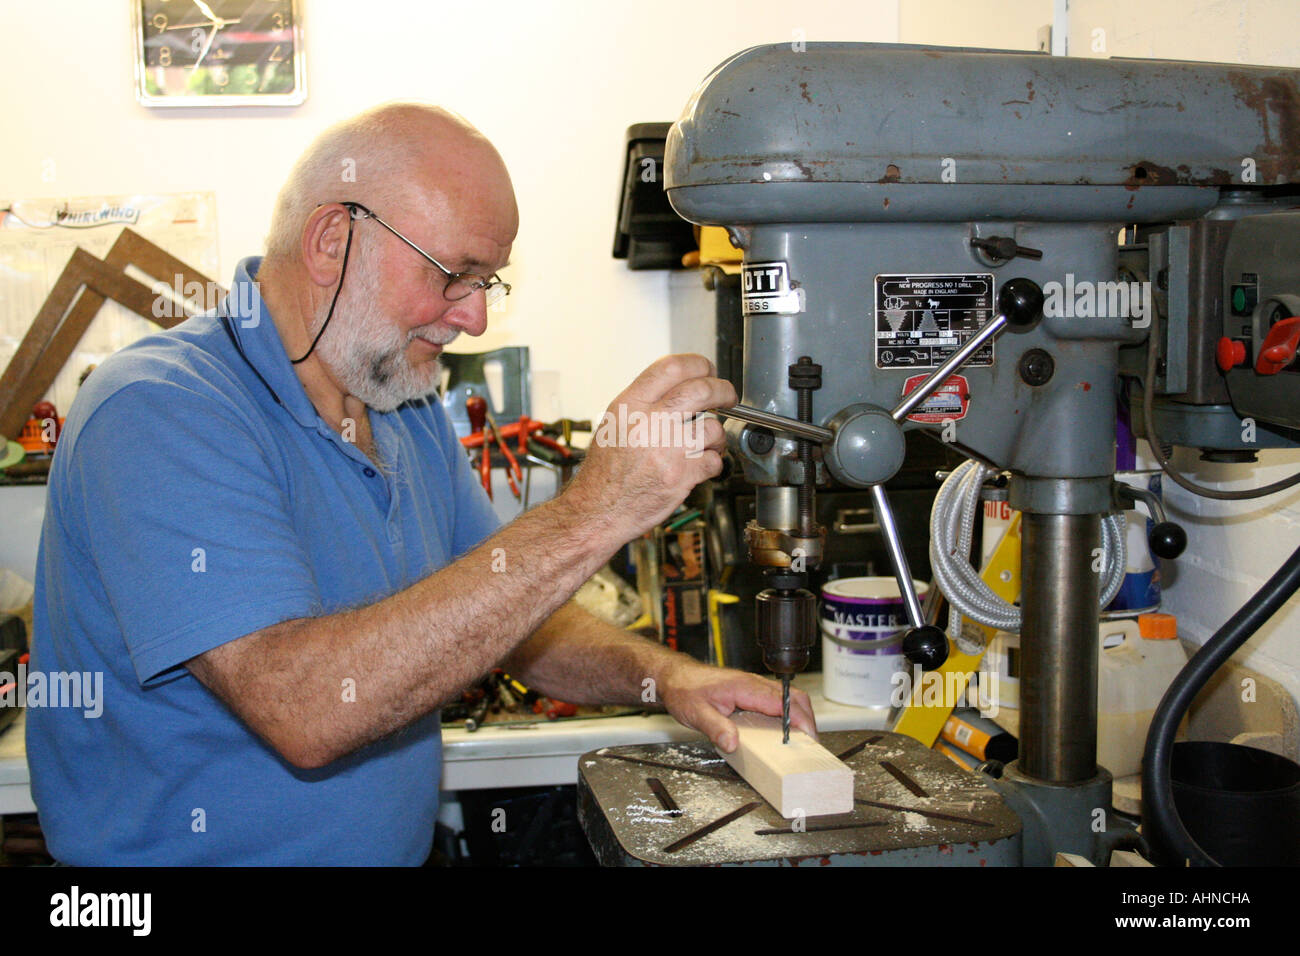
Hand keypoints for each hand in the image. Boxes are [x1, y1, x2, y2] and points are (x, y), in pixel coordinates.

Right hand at [566, 354, 735, 543]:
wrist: (598, 510)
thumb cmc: (604, 473)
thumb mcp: (613, 425)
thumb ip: (644, 403)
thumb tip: (679, 387)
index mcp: (629, 405)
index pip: (672, 367)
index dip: (698, 364)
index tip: (707, 370)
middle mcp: (649, 423)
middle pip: (702, 389)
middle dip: (723, 390)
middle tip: (727, 396)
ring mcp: (668, 449)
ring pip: (713, 427)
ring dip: (716, 436)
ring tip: (707, 442)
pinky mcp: (682, 475)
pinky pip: (714, 460)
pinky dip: (712, 463)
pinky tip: (699, 465)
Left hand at [656, 657, 816, 752]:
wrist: (674, 677)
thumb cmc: (684, 690)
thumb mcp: (695, 713)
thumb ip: (715, 728)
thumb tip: (732, 743)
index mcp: (745, 687)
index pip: (783, 702)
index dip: (800, 720)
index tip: (809, 737)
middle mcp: (754, 684)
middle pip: (794, 698)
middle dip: (808, 720)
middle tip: (812, 744)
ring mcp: (755, 687)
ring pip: (789, 698)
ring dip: (800, 717)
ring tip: (804, 741)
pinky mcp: (752, 692)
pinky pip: (778, 701)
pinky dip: (789, 715)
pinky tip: (786, 731)